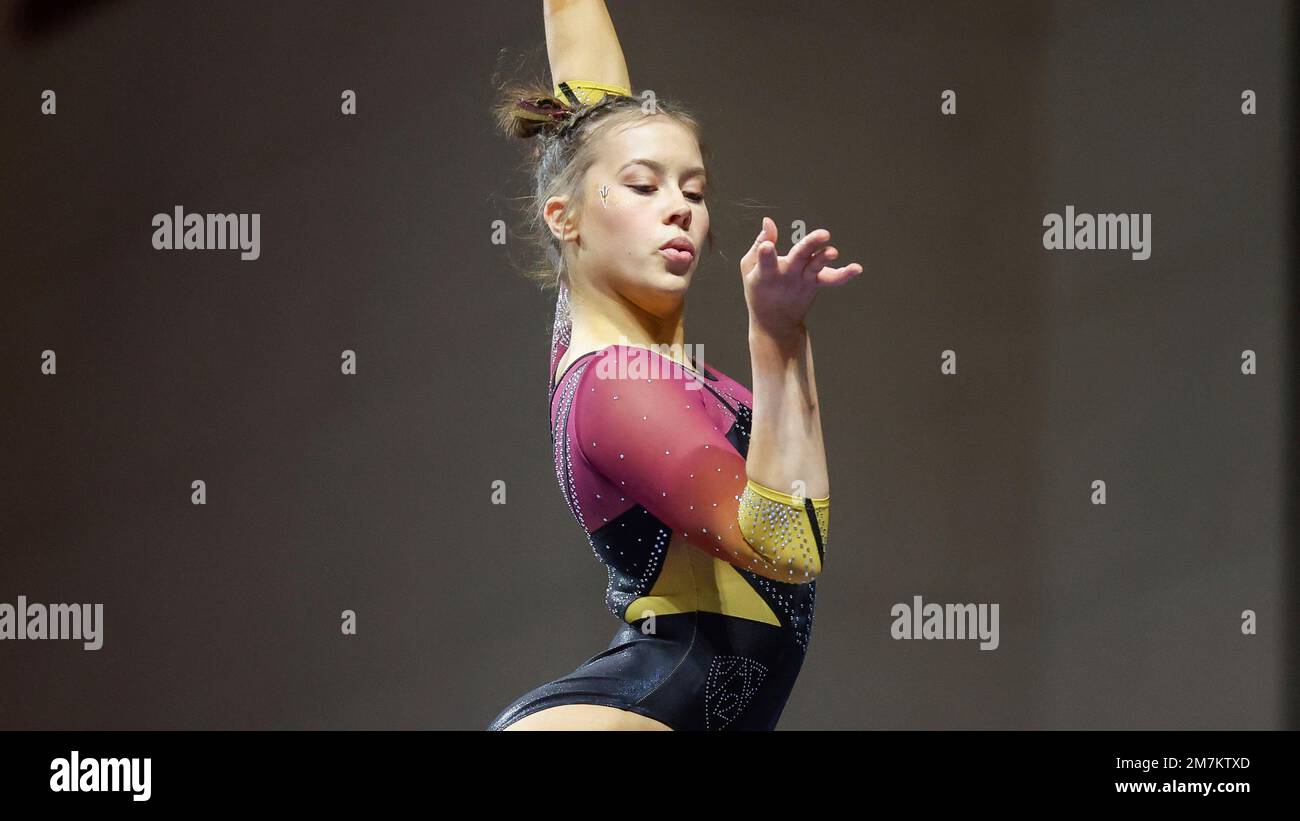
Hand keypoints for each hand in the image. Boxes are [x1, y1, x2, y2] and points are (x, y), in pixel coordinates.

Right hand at [740, 216, 862, 337]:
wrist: (774, 323)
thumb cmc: (759, 290)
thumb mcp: (749, 268)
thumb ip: (759, 243)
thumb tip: (768, 221)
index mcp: (766, 274)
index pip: (766, 262)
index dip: (765, 253)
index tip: (767, 246)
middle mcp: (787, 276)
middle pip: (799, 258)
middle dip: (810, 245)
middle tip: (823, 234)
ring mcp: (804, 280)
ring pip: (816, 267)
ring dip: (825, 258)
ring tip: (833, 252)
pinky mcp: (816, 284)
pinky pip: (832, 279)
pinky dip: (845, 275)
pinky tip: (857, 268)